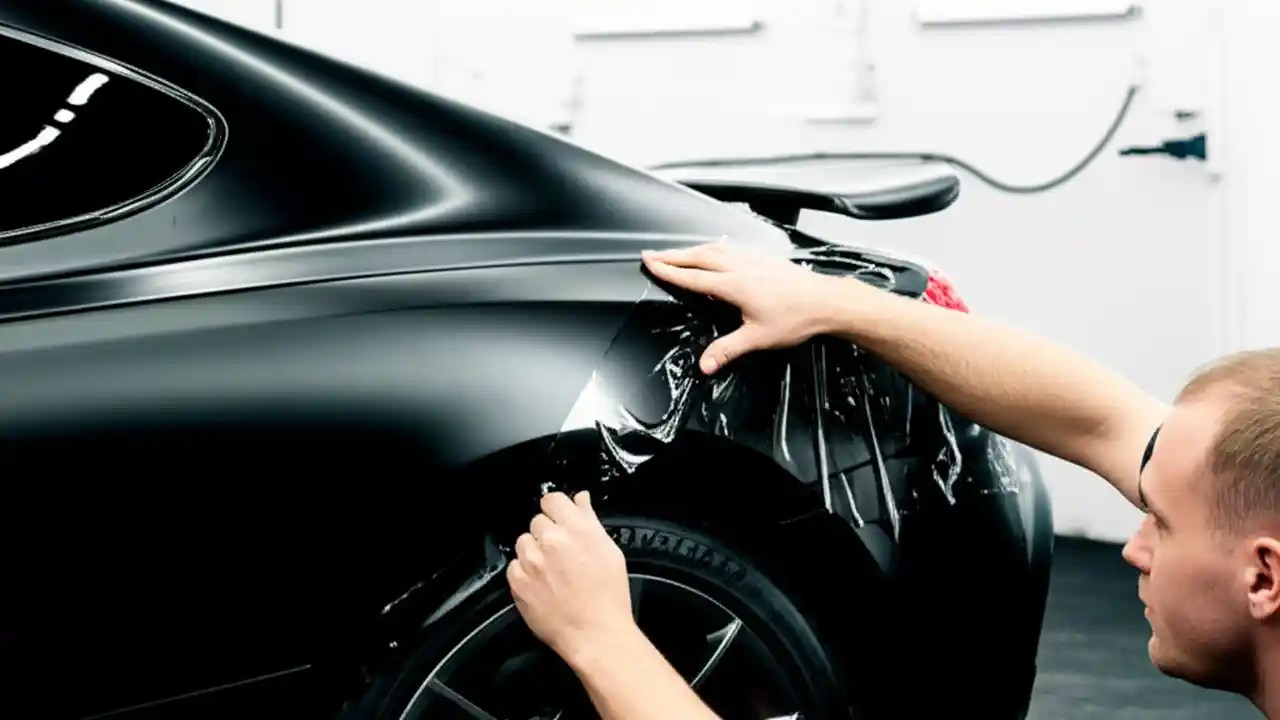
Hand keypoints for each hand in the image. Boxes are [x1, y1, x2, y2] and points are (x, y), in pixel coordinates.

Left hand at [507, 491, 634, 662]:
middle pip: (537, 521)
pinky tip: (541, 585)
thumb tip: (580, 499)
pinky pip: (514, 565)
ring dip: (534, 552)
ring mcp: (532, 560)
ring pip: (524, 542)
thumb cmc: (608, 596)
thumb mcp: (609, 551)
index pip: (552, 499)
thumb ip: (590, 520)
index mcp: (577, 528)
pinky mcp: (518, 581)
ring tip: (550, 571)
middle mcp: (552, 540)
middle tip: (561, 554)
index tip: (559, 519)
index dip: (556, 509)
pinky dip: (524, 572)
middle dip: (548, 534)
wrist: (595, 633)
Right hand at [642, 241, 857, 373]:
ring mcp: (753, 259)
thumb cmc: (796, 318)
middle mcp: (741, 266)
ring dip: (691, 249)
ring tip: (677, 252)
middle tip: (653, 254)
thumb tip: (705, 364)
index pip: (692, 276)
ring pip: (714, 247)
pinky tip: (715, 250)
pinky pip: (731, 246)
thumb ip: (727, 350)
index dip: (668, 270)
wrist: (826, 302)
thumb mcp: (758, 339)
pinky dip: (713, 247)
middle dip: (672, 255)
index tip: (650, 263)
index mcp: (734, 285)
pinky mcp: (764, 257)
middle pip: (698, 256)